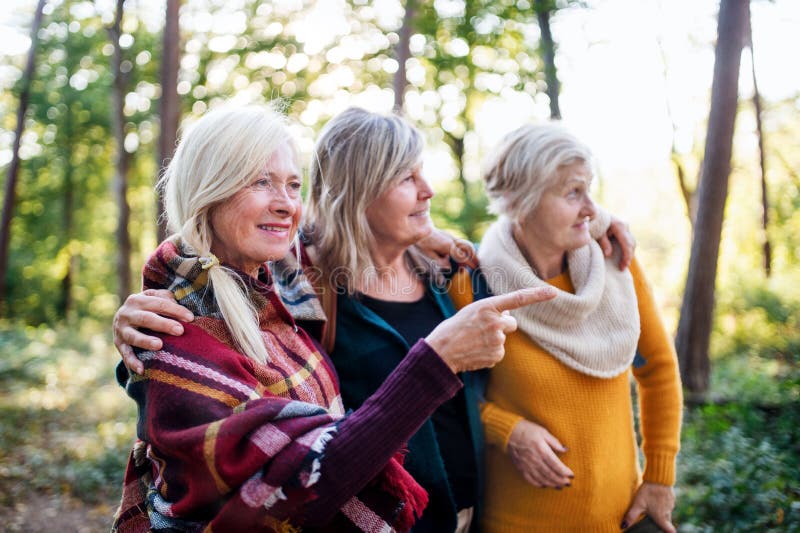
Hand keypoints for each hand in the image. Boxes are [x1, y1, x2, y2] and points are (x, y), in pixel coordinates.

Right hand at [113, 289, 193, 373]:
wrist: (123, 317)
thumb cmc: (149, 308)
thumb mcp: (155, 298)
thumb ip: (167, 299)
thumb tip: (182, 310)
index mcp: (138, 300)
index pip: (159, 304)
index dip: (176, 310)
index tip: (191, 318)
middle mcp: (127, 313)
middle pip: (146, 319)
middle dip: (164, 324)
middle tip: (180, 331)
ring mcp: (121, 330)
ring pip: (134, 336)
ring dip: (146, 341)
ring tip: (159, 345)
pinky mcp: (118, 344)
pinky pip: (125, 354)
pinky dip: (132, 362)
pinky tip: (142, 369)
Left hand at [417, 228, 477, 269]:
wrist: (419, 228)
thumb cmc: (422, 243)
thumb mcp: (428, 254)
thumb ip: (440, 261)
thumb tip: (449, 267)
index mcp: (447, 246)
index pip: (462, 255)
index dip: (469, 262)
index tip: (474, 268)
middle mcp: (451, 240)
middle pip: (468, 248)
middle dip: (474, 256)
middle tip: (478, 265)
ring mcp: (451, 237)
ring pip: (466, 244)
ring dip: (471, 252)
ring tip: (474, 261)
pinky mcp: (450, 236)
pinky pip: (461, 243)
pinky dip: (465, 249)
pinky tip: (463, 256)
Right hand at [425, 287, 555, 372]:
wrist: (442, 351)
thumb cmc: (455, 328)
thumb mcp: (472, 311)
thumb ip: (493, 311)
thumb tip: (509, 316)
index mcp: (488, 306)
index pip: (518, 298)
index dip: (537, 295)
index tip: (554, 292)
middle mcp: (496, 322)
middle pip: (512, 323)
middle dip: (502, 325)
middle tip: (481, 329)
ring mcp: (497, 340)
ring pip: (504, 338)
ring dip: (493, 339)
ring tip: (474, 341)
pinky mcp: (496, 355)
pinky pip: (499, 351)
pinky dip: (490, 351)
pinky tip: (476, 350)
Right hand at [507, 419, 572, 487]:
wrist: (509, 432)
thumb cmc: (527, 430)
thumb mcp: (543, 432)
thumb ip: (554, 442)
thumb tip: (565, 449)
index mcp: (542, 450)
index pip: (556, 465)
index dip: (565, 472)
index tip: (572, 475)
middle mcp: (535, 460)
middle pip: (550, 474)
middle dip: (561, 480)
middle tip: (568, 483)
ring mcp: (527, 465)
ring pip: (542, 479)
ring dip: (552, 484)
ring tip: (559, 486)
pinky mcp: (521, 468)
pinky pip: (530, 479)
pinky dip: (538, 484)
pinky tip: (544, 485)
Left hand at [598, 216, 634, 269]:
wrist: (593, 212)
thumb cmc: (594, 223)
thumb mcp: (597, 233)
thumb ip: (603, 243)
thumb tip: (608, 254)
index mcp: (619, 225)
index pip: (627, 244)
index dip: (626, 257)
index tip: (623, 267)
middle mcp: (625, 225)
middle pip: (631, 244)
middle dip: (628, 257)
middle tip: (622, 268)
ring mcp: (625, 226)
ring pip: (631, 242)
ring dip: (628, 253)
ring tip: (622, 264)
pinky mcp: (624, 229)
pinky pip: (628, 241)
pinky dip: (626, 249)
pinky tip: (623, 257)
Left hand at [621, 482, 675, 532]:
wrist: (658, 477)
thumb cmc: (648, 492)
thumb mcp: (637, 504)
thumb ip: (631, 516)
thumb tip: (623, 526)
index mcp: (661, 517)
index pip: (670, 531)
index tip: (662, 532)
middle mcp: (668, 512)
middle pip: (667, 522)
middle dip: (661, 523)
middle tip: (652, 519)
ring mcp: (671, 505)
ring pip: (667, 512)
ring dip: (661, 512)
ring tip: (652, 507)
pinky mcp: (672, 497)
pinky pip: (668, 504)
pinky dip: (663, 504)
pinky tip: (655, 498)